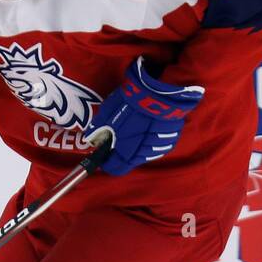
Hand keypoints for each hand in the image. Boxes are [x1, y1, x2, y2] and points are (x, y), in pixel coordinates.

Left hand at [84, 57, 203, 175]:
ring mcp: (158, 149)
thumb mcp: (107, 116)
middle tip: (118, 137)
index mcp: (126, 153)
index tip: (104, 154)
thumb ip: (97, 130)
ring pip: (144, 154)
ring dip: (138, 146)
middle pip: (129, 161)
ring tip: (135, 128)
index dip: (107, 162)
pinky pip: (157, 145)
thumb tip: (90, 138)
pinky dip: (151, 139)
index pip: (114, 168)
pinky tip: (149, 126)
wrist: (159, 93)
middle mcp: (143, 156)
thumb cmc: (130, 105)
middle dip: (122, 152)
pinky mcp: (170, 140)